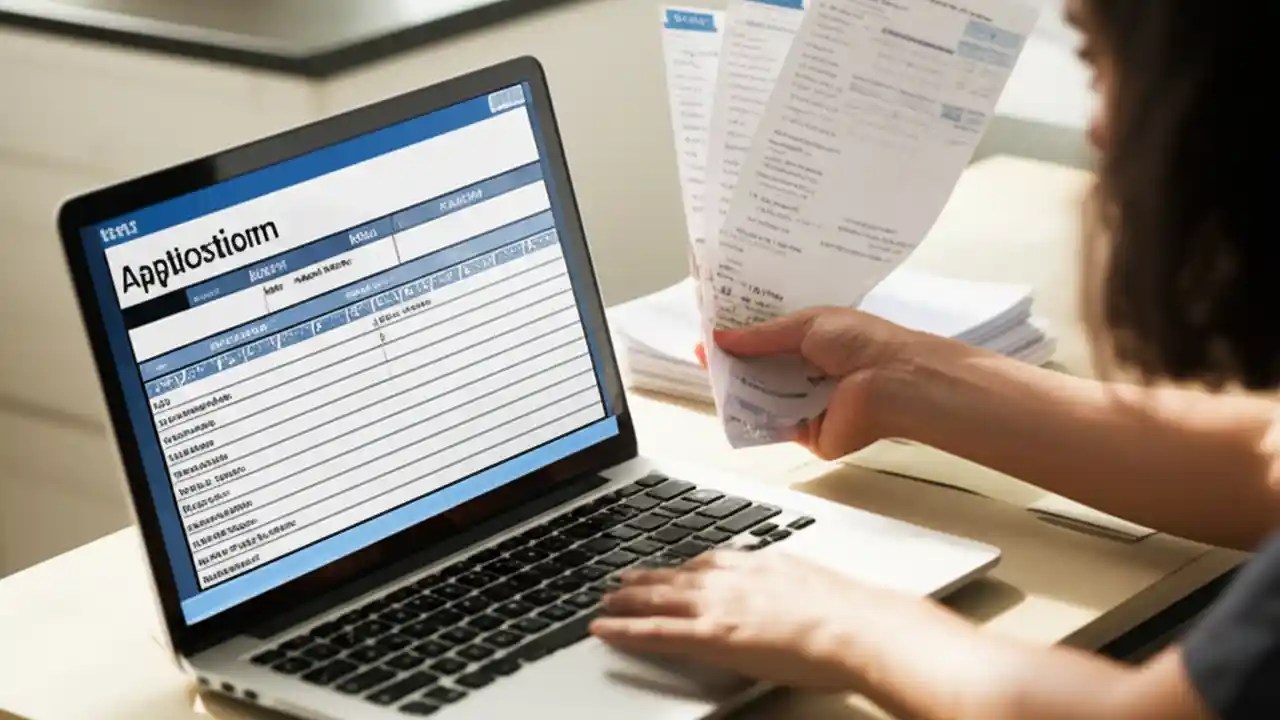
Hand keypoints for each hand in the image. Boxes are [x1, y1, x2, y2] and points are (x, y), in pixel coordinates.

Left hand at [591, 551, 908, 690]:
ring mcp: (715, 606)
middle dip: (644, 580)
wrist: (855, 626)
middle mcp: (728, 578)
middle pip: (674, 577)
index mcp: (753, 563)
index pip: (705, 563)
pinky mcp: (710, 636)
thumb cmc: (845, 611)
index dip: (680, 569)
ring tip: (605, 602)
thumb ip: (786, 582)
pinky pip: (655, 632)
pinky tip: (603, 631)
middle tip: (619, 582)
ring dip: (627, 600)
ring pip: (657, 600)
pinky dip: (624, 630)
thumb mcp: (809, 582)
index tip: (667, 571)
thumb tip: (786, 587)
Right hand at [704, 307, 968, 457]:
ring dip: (737, 386)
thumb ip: (761, 334)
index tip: (714, 328)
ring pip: (763, 397)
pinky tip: (726, 402)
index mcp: (815, 342)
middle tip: (702, 350)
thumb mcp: (806, 324)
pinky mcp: (807, 434)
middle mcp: (810, 372)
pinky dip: (750, 416)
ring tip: (707, 371)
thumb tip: (720, 336)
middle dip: (734, 360)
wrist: (895, 383)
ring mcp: (807, 405)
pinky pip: (771, 426)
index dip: (742, 334)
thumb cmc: (862, 343)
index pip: (770, 339)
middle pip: (763, 369)